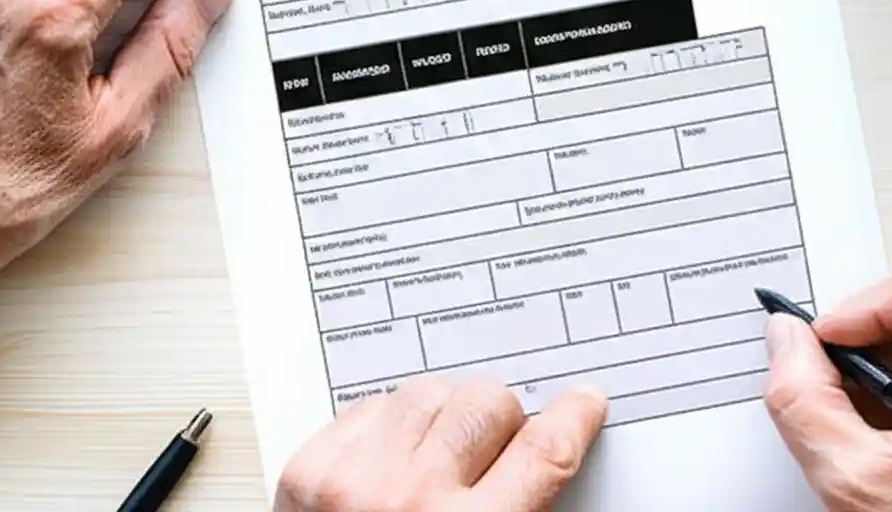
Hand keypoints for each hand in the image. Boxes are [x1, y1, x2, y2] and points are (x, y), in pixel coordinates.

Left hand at [276, 377, 607, 511]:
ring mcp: (353, 480)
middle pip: (489, 406)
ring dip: (444, 416)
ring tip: (435, 459)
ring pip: (431, 391)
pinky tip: (391, 462)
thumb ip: (519, 510)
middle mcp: (410, 503)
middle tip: (492, 451)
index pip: (543, 454)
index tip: (580, 405)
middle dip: (501, 423)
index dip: (573, 420)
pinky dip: (390, 426)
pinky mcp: (311, 469)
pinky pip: (373, 405)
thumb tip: (546, 454)